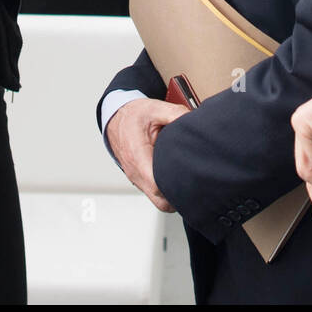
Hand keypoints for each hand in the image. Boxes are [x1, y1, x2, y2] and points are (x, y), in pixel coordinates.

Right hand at [107, 97, 189, 211]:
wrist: (115, 118)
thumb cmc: (133, 115)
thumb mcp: (155, 108)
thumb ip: (176, 113)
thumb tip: (195, 120)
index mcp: (138, 157)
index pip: (158, 187)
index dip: (177, 188)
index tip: (191, 179)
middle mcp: (135, 172)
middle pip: (161, 202)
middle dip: (179, 197)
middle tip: (195, 183)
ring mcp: (136, 178)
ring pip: (157, 200)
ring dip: (172, 195)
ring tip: (187, 179)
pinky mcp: (139, 178)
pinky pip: (154, 192)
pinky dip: (166, 190)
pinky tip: (176, 176)